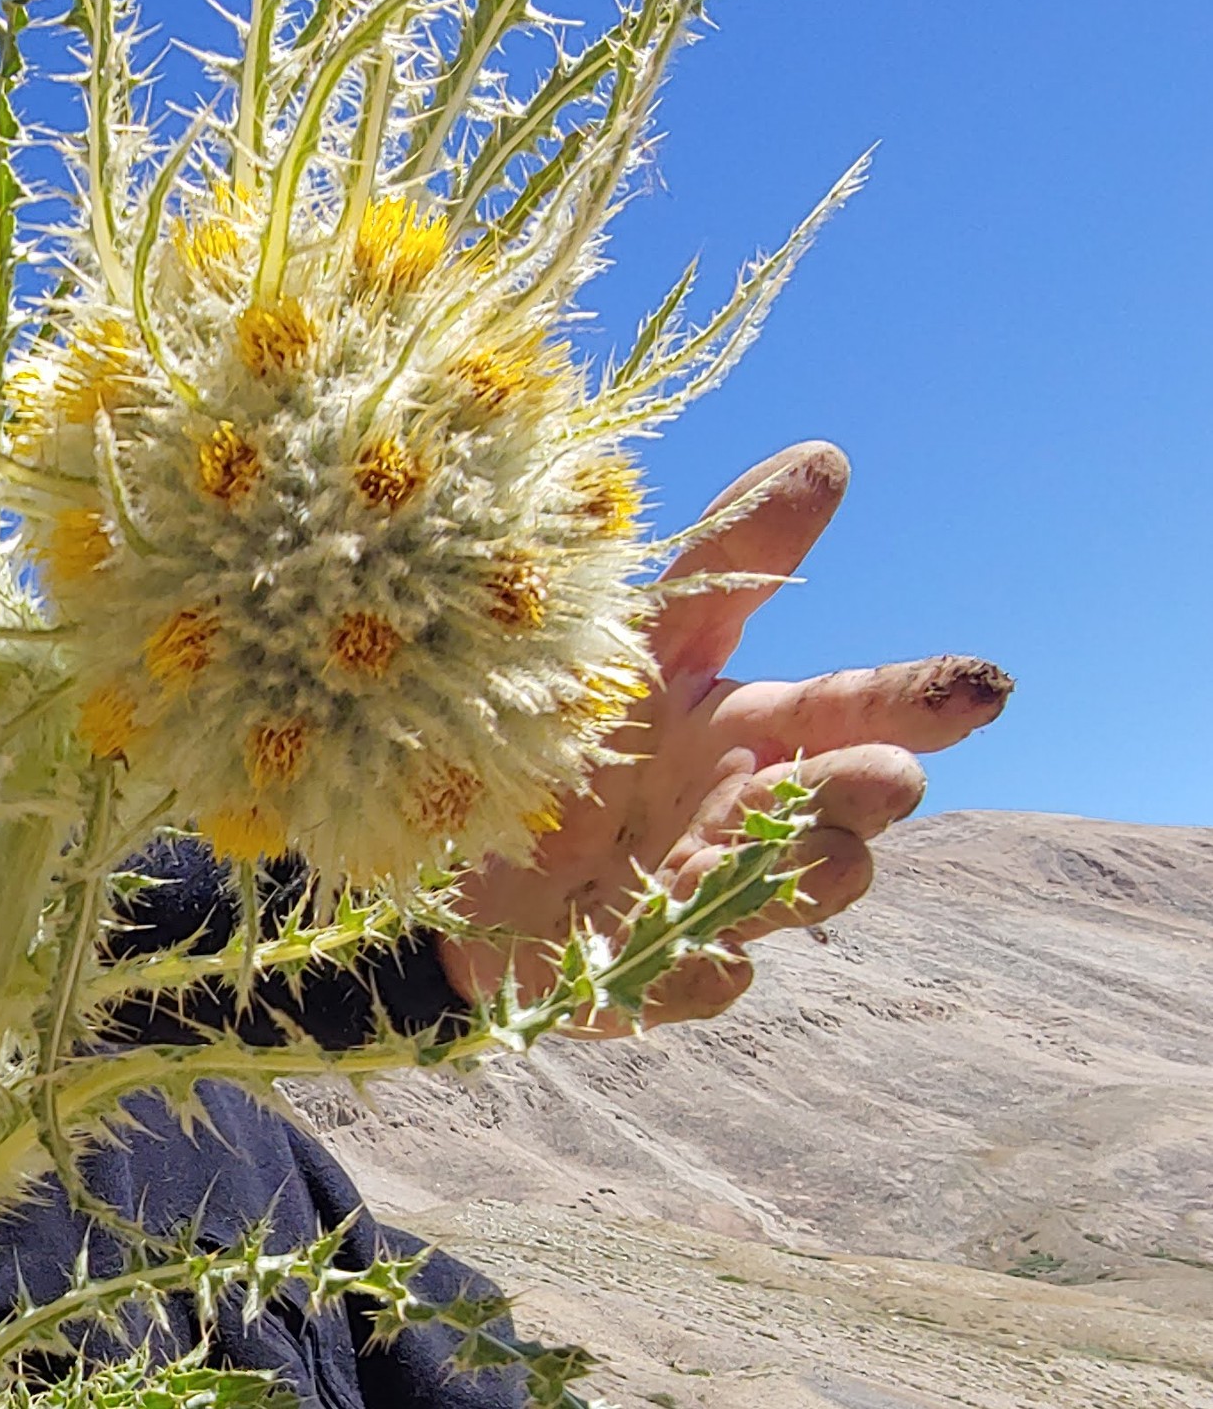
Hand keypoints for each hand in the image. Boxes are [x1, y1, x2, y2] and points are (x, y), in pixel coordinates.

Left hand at [436, 442, 1011, 1030]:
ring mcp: (709, 896)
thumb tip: (825, 458)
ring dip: (813, 873)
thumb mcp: (638, 638)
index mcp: (752, 728)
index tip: (984, 686)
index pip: (852, 704)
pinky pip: (699, 981)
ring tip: (807, 851)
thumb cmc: (571, 730)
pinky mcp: (650, 972)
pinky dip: (707, 972)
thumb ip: (728, 564)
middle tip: (887, 774)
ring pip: (798, 890)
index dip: (919, 698)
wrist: (456, 852)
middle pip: (844, 802)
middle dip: (871, 789)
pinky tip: (712, 967)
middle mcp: (750, 813)